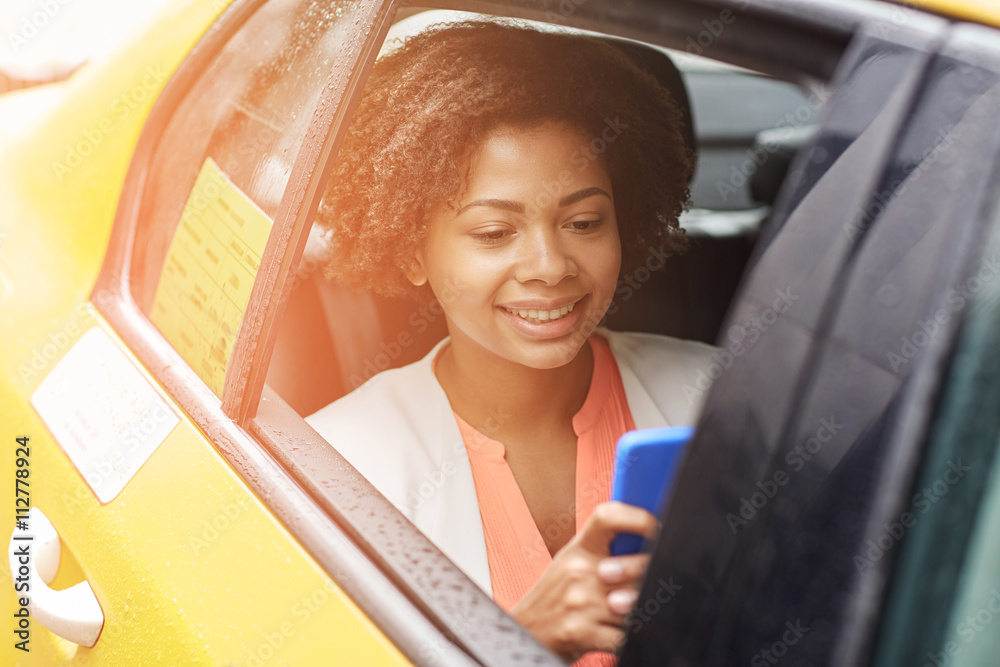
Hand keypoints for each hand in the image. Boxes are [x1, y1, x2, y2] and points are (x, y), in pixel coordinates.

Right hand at [510, 501, 657, 661]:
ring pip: (635, 604)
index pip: (608, 517)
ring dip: (637, 613)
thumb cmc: (554, 599)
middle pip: (636, 567)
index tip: (655, 530)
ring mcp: (580, 601)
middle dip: (650, 581)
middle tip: (651, 587)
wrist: (525, 633)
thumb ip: (603, 552)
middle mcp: (578, 570)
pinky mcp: (582, 632)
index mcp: (578, 548)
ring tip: (626, 613)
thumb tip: (648, 542)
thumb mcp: (571, 565)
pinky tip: (616, 632)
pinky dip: (627, 637)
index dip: (638, 519)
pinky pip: (625, 634)